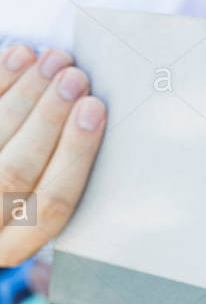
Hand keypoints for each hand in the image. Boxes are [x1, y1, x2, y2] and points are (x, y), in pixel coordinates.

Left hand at [0, 43, 105, 265]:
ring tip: (54, 60)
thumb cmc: (17, 204)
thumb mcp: (32, 216)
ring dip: (26, 95)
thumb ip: (57, 183)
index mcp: (12, 246)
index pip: (52, 205)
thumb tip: (94, 116)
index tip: (95, 111)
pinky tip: (19, 57)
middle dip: (49, 119)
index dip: (75, 154)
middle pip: (16, 171)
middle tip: (74, 78)